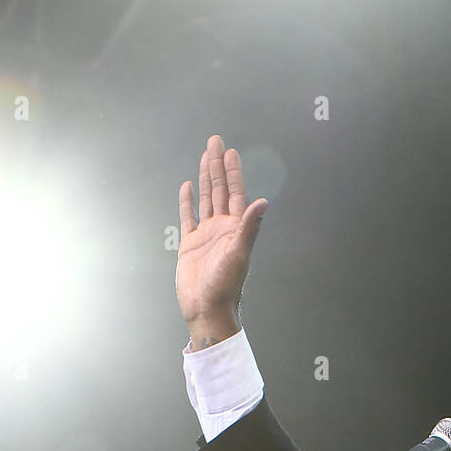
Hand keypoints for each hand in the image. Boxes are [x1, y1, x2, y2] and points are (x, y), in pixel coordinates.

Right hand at [177, 134, 267, 348]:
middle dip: (217, 165)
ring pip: (205, 199)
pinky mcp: (190, 244)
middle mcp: (222, 228)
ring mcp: (206, 235)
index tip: (230, 151)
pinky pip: (188, 217)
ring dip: (204, 178)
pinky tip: (187, 186)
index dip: (232, 171)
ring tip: (204, 156)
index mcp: (235, 228)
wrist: (207, 309)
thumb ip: (249, 227)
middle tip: (215, 141)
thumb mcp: (239, 254)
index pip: (234, 193)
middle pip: (219, 189)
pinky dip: (187, 202)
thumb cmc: (226, 286)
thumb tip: (263, 202)